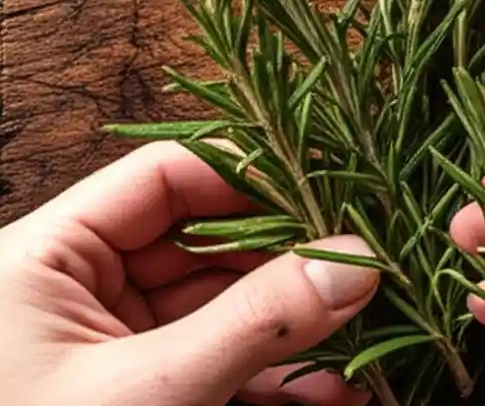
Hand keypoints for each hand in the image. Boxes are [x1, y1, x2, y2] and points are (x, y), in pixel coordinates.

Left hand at [0, 141, 380, 405]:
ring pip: (221, 309)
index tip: (334, 194)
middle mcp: (78, 292)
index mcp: (45, 257)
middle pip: (204, 242)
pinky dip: (273, 380)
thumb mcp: (150, 391)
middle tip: (363, 269)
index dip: (252, 176)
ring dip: (292, 326)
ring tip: (363, 331)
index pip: (165, 177)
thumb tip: (356, 261)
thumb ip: (256, 320)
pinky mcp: (143, 399)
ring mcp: (113, 349)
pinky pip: (219, 368)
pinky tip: (332, 392)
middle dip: (288, 260)